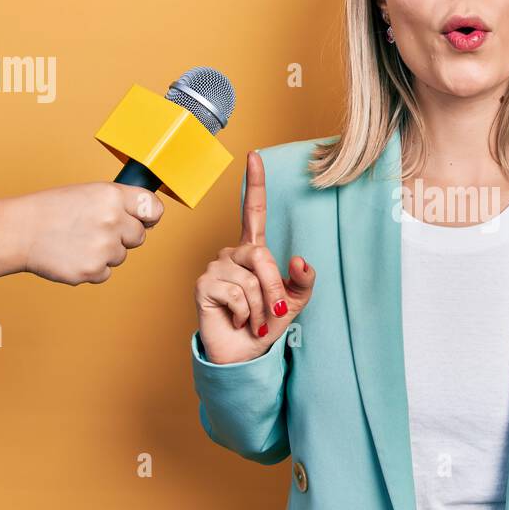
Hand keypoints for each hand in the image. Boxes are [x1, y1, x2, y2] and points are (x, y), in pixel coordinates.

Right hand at [20, 182, 163, 284]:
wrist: (19, 232)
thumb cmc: (51, 210)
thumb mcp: (87, 193)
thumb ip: (118, 203)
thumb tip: (148, 217)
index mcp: (112, 196)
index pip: (152, 208)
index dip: (150, 215)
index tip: (147, 219)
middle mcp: (112, 220)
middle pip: (139, 236)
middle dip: (123, 235)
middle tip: (95, 230)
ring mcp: (104, 248)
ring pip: (121, 256)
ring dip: (105, 252)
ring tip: (77, 240)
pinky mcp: (93, 270)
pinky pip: (105, 273)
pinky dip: (92, 268)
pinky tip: (72, 254)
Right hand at [195, 150, 315, 364]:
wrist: (244, 353)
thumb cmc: (267, 323)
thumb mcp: (296, 302)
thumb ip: (304, 280)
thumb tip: (299, 257)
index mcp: (254, 251)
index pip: (254, 211)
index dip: (255, 184)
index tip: (255, 155)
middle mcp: (233, 253)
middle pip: (262, 256)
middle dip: (275, 289)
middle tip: (277, 313)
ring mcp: (216, 267)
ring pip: (250, 279)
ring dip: (261, 307)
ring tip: (255, 321)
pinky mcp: (204, 284)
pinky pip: (235, 293)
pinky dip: (246, 314)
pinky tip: (238, 320)